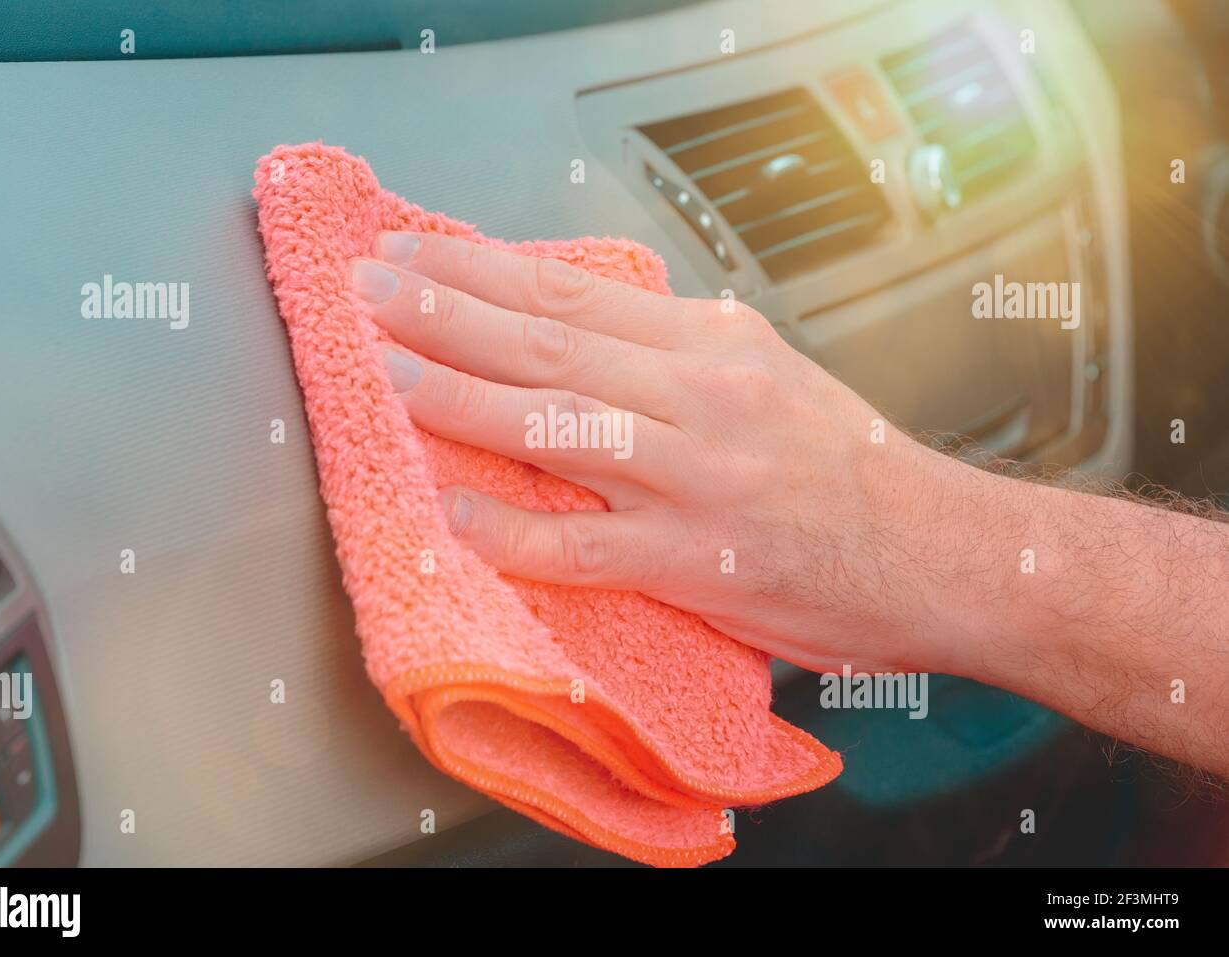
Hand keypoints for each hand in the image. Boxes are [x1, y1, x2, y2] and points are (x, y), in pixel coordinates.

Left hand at [348, 232, 983, 674]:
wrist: (937, 550)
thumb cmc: (846, 465)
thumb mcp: (766, 372)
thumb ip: (672, 351)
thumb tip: (576, 327)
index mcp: (712, 343)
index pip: (573, 291)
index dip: (482, 269)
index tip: (414, 253)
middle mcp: (700, 396)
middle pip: (551, 342)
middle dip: (448, 312)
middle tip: (370, 290)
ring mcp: (695, 478)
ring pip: (558, 425)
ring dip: (463, 396)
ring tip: (390, 371)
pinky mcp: (697, 561)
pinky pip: (585, 545)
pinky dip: (515, 530)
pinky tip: (456, 511)